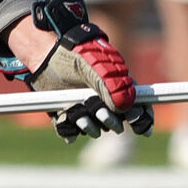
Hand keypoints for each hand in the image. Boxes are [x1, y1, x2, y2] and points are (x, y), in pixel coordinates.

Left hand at [0, 0, 152, 140]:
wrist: (45, 54)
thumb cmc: (74, 55)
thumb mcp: (94, 65)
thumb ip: (110, 85)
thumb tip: (124, 107)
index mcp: (117, 90)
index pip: (139, 109)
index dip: (142, 119)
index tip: (136, 121)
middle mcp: (104, 103)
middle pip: (116, 124)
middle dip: (109, 121)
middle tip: (99, 110)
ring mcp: (86, 112)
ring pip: (94, 130)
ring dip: (88, 124)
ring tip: (77, 112)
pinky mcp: (67, 117)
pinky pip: (71, 132)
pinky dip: (68, 128)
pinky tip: (65, 117)